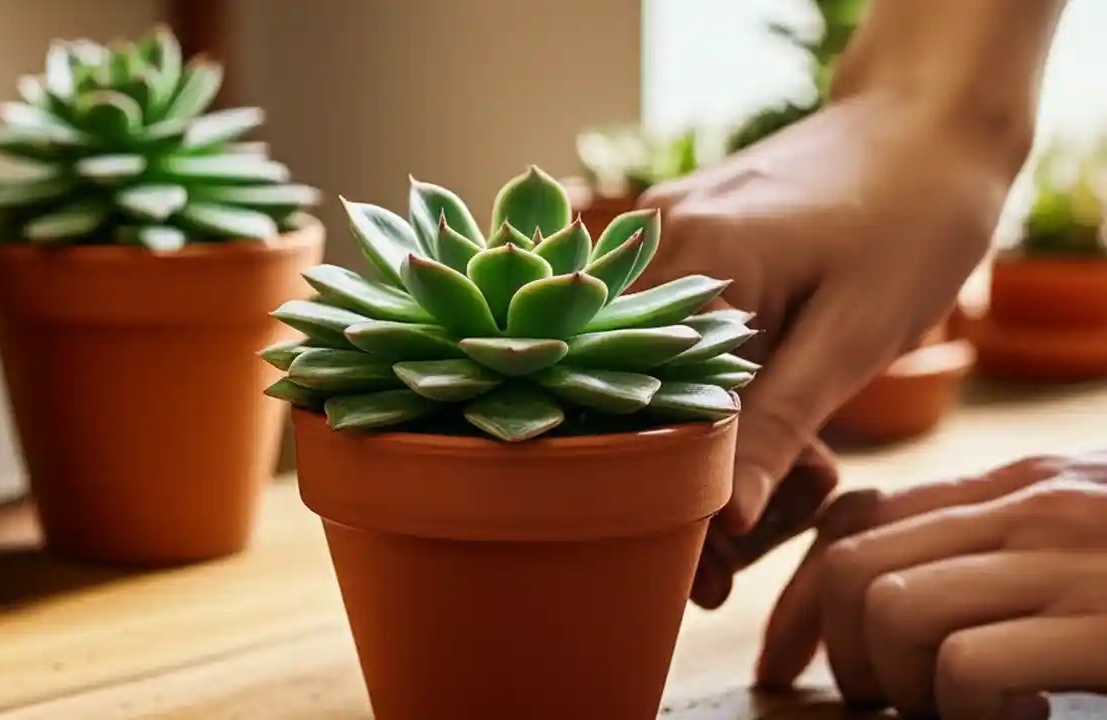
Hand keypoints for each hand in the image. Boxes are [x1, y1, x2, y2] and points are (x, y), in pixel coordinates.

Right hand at [639, 91, 1022, 606]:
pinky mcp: (680, 232)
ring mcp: (661, 230)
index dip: (672, 496)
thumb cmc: (913, 222)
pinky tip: (744, 419)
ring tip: (750, 498)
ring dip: (689, 434)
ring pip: (647, 365)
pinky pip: (667, 328)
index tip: (703, 571)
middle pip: (635, 390)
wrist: (928, 122)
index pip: (651, 407)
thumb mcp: (855, 335)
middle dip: (678, 477)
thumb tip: (725, 521)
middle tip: (728, 560)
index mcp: (697, 261)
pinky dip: (700, 385)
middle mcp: (656, 239)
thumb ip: (777, 423)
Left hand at [758, 452, 1106, 719]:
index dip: (799, 598)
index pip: (857, 516)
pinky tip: (1020, 713)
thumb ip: (1000, 548)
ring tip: (956, 707)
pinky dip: (968, 709)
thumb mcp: (1087, 540)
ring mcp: (1068, 556)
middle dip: (838, 649)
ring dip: (903, 681)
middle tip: (882, 698)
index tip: (780, 661)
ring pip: (891, 609)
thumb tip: (895, 600)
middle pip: (851, 564)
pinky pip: (966, 664)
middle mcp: (1033, 504)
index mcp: (1019, 484)